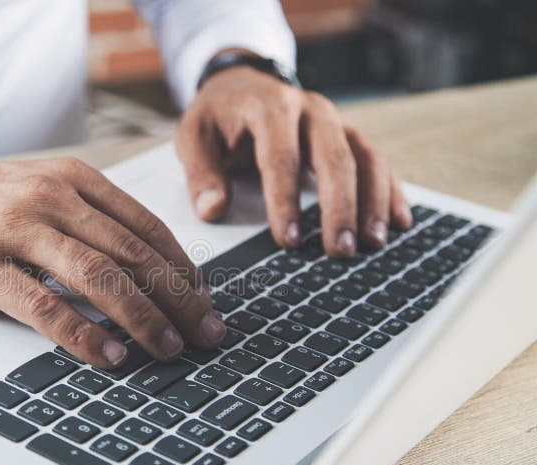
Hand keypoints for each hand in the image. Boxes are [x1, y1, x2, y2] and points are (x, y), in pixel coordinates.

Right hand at [0, 137, 225, 366]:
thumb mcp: (37, 191)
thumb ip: (88, 221)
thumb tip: (145, 269)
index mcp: (73, 179)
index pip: (146, 228)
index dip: (184, 269)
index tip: (206, 301)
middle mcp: (50, 198)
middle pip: (134, 254)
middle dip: (180, 299)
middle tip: (208, 333)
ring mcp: (14, 230)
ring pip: (99, 278)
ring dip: (143, 318)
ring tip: (170, 349)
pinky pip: (43, 305)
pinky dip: (81, 334)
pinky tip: (109, 356)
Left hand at [176, 64, 412, 256]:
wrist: (241, 86)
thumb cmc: (217, 117)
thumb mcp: (193, 138)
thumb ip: (201, 174)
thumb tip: (212, 211)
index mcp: (270, 107)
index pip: (281, 157)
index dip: (285, 201)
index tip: (288, 240)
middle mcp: (310, 110)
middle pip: (334, 158)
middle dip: (339, 208)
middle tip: (339, 250)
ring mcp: (335, 121)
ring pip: (365, 159)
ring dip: (373, 203)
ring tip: (372, 244)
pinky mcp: (350, 135)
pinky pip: (378, 161)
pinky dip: (391, 191)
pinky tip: (399, 222)